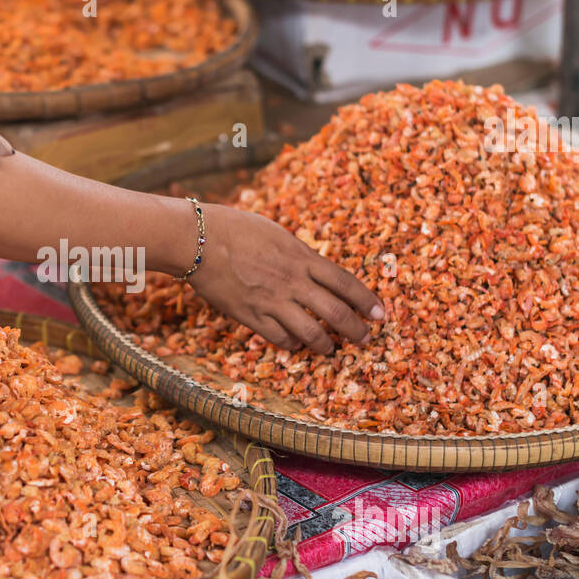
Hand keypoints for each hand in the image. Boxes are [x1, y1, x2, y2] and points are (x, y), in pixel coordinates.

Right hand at [187, 204, 384, 352]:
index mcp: (302, 257)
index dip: (366, 300)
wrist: (197, 239)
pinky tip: (295, 345)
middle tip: (365, 338)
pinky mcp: (250, 316)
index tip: (381, 314)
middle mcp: (292, 282)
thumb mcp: (277, 234)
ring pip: (310, 333)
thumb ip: (298, 255)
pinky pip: (279, 338)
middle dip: (355, 329)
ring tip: (330, 350)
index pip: (345, 282)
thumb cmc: (235, 228)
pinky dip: (292, 345)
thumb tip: (313, 268)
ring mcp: (272, 301)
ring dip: (325, 345)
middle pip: (336, 312)